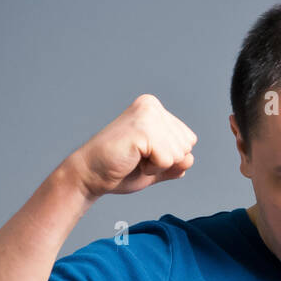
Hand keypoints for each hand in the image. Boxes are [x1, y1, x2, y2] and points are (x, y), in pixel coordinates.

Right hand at [69, 94, 197, 201]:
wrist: (90, 175)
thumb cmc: (119, 170)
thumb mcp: (155, 167)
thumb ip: (175, 163)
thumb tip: (189, 159)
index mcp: (155, 109)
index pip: (189, 140)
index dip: (169, 158)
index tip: (143, 155)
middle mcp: (152, 106)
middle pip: (187, 146)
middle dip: (165, 161)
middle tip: (137, 158)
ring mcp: (147, 115)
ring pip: (179, 153)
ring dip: (158, 165)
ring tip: (134, 158)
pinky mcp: (142, 129)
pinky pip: (167, 160)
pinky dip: (152, 168)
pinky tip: (133, 160)